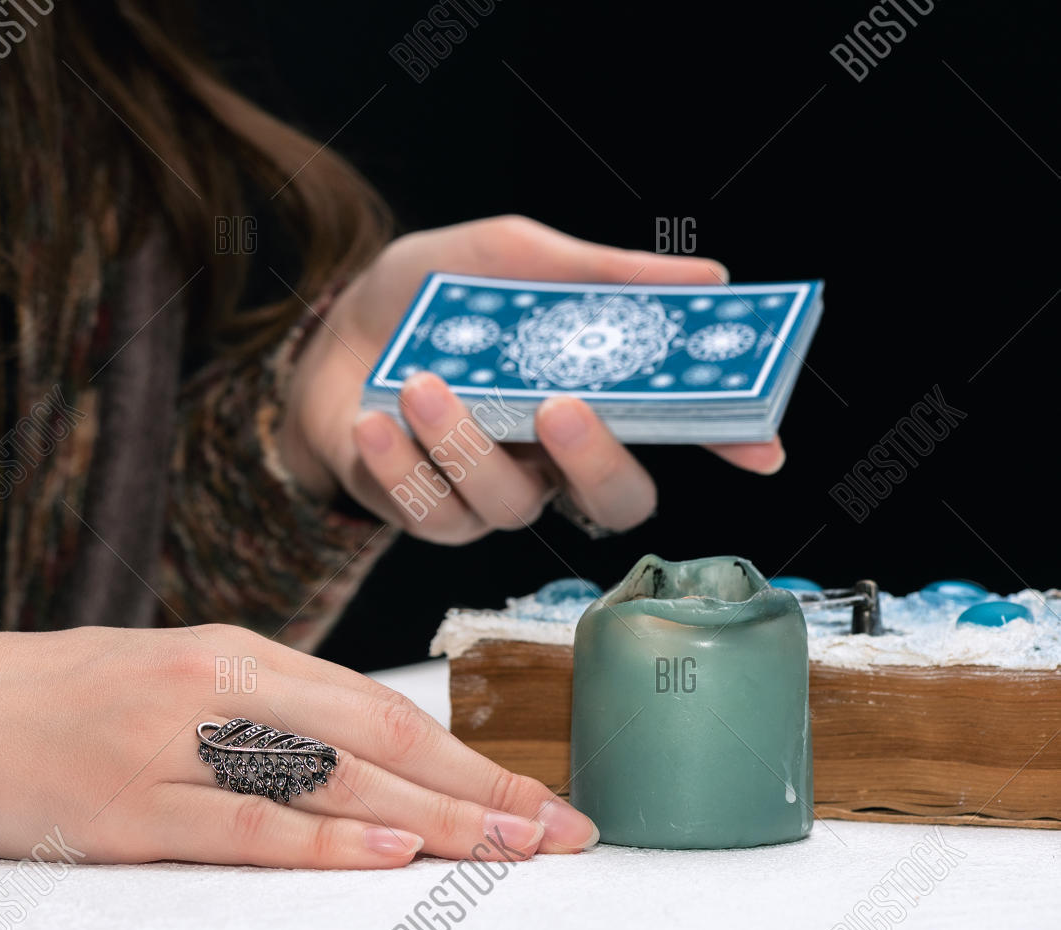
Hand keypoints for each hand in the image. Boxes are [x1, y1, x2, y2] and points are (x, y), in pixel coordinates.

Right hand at [0, 625, 596, 865]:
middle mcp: (217, 686)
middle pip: (376, 739)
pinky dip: (323, 839)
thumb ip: (272, 708)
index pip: (379, 706)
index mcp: (236, 649)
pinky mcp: (131, 808)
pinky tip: (389, 851)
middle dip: (479, 789)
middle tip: (558, 828)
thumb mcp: (180, 675)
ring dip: (430, 817)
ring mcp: (173, 746)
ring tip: (510, 846)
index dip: (468, 753)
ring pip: (328, 780)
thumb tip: (375, 756)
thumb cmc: (70, 697)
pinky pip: (245, 824)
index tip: (537, 791)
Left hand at [279, 215, 786, 543]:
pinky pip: (427, 512)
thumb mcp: (508, 258)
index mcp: (592, 396)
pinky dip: (401, 464)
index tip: (761, 447)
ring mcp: (491, 493)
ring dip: (465, 444)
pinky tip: (375, 419)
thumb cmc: (430, 298)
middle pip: (611, 501)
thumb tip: (708, 279)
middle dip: (594, 460)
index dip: (725, 443)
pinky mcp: (425, 513)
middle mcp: (553, 459)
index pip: (677, 431)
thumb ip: (594, 273)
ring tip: (421, 381)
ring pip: (508, 507)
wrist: (327, 333)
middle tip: (559, 406)